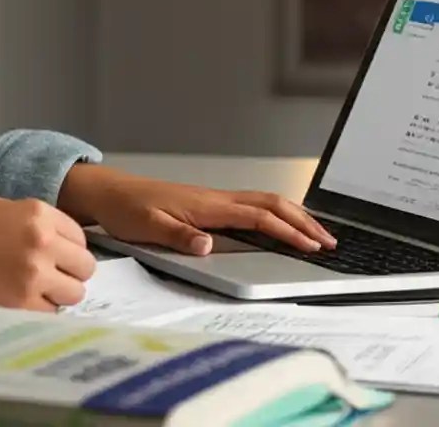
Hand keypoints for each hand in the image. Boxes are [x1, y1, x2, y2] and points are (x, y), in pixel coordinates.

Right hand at [0, 197, 95, 313]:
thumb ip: (32, 223)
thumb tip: (58, 243)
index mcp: (37, 214)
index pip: (80, 238)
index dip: (68, 249)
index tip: (56, 257)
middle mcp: (42, 245)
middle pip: (84, 269)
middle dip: (68, 274)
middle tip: (46, 279)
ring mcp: (32, 280)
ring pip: (71, 296)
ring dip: (55, 297)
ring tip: (26, 294)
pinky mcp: (19, 309)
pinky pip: (47, 317)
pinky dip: (36, 314)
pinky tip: (13, 305)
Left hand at [57, 164, 336, 256]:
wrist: (109, 192)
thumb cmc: (127, 209)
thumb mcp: (148, 227)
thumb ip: (179, 236)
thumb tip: (208, 246)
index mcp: (208, 205)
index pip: (258, 216)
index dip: (288, 231)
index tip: (311, 246)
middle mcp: (216, 198)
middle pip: (272, 203)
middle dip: (304, 221)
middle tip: (329, 242)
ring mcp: (214, 199)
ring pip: (265, 202)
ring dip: (294, 216)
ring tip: (316, 234)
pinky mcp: (209, 204)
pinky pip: (252, 205)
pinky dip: (276, 214)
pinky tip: (281, 225)